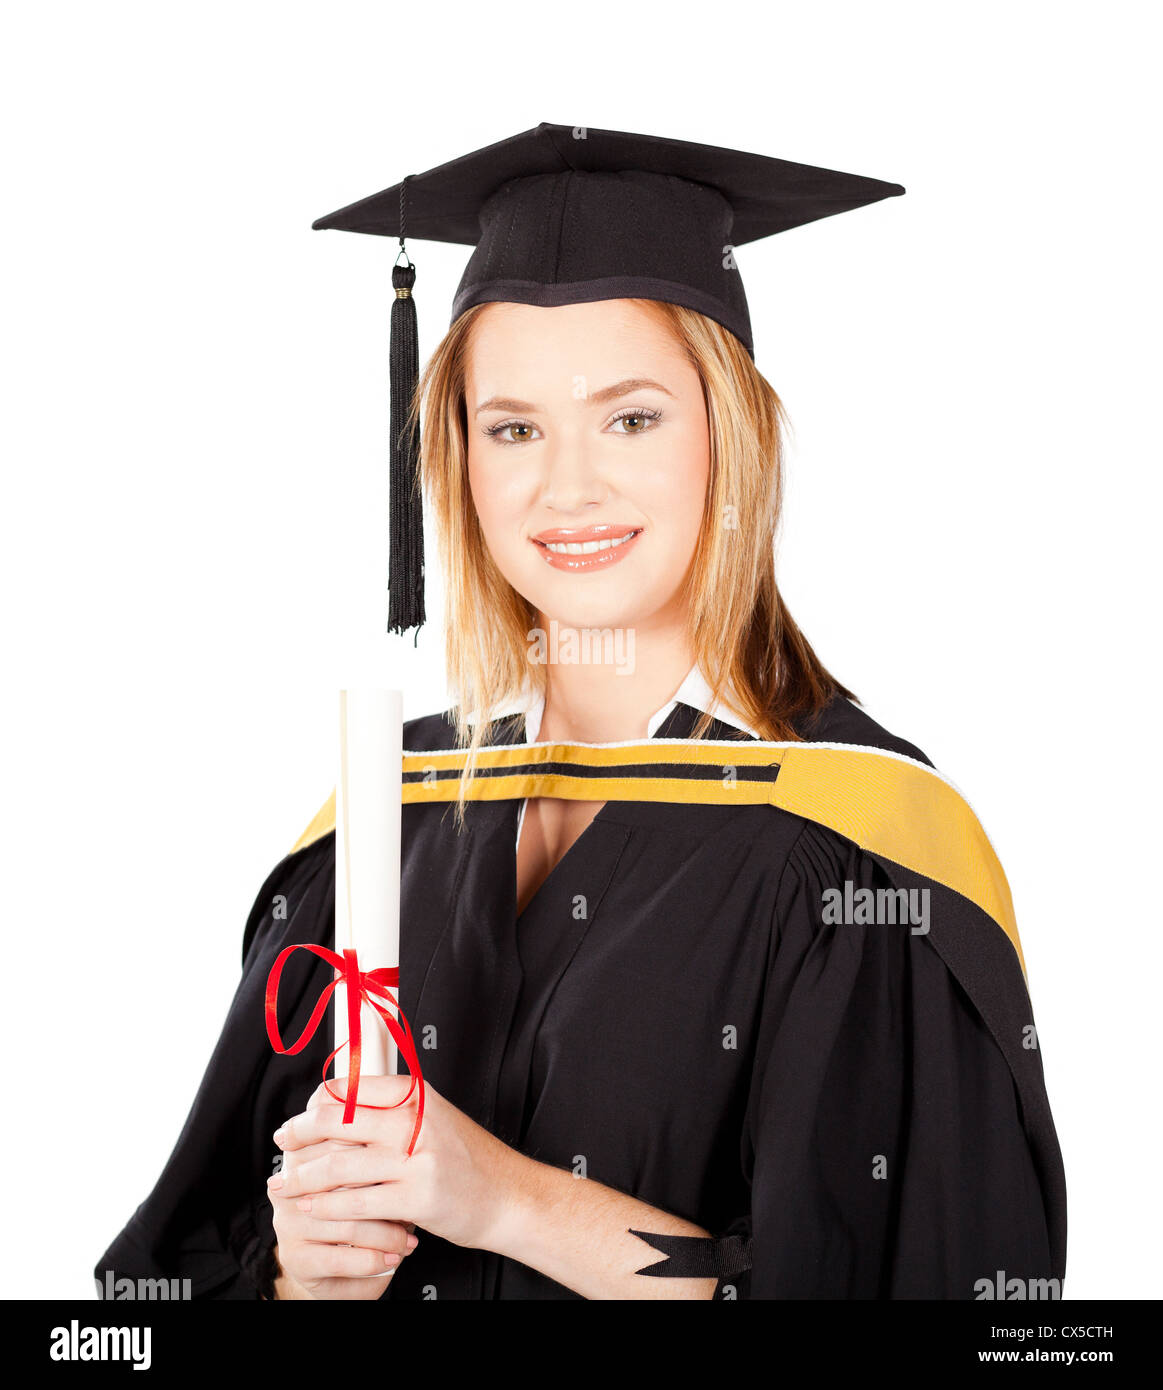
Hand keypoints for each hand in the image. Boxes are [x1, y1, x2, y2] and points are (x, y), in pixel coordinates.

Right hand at [267, 1130, 417, 1299]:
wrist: (339, 1263)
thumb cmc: (364, 1207)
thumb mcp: (368, 1172)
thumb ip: (376, 1145)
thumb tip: (410, 1123)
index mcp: (304, 1153)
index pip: (345, 1142)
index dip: (382, 1154)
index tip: (411, 1165)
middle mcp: (290, 1184)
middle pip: (347, 1182)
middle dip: (387, 1195)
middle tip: (417, 1204)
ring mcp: (288, 1222)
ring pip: (349, 1224)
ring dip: (388, 1235)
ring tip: (409, 1239)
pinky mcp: (295, 1258)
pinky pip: (341, 1259)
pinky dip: (373, 1260)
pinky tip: (392, 1259)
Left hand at [269, 1073, 523, 1254]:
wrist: (507, 1195)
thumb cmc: (467, 1159)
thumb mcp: (433, 1117)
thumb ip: (392, 1108)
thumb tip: (338, 1102)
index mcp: (416, 1094)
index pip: (351, 1088)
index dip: (316, 1102)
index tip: (300, 1115)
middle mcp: (415, 1120)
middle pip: (337, 1119)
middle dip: (300, 1132)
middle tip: (283, 1141)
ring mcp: (416, 1159)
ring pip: (339, 1163)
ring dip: (303, 1175)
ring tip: (285, 1182)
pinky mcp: (417, 1197)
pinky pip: (357, 1201)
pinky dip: (327, 1206)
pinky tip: (313, 1208)